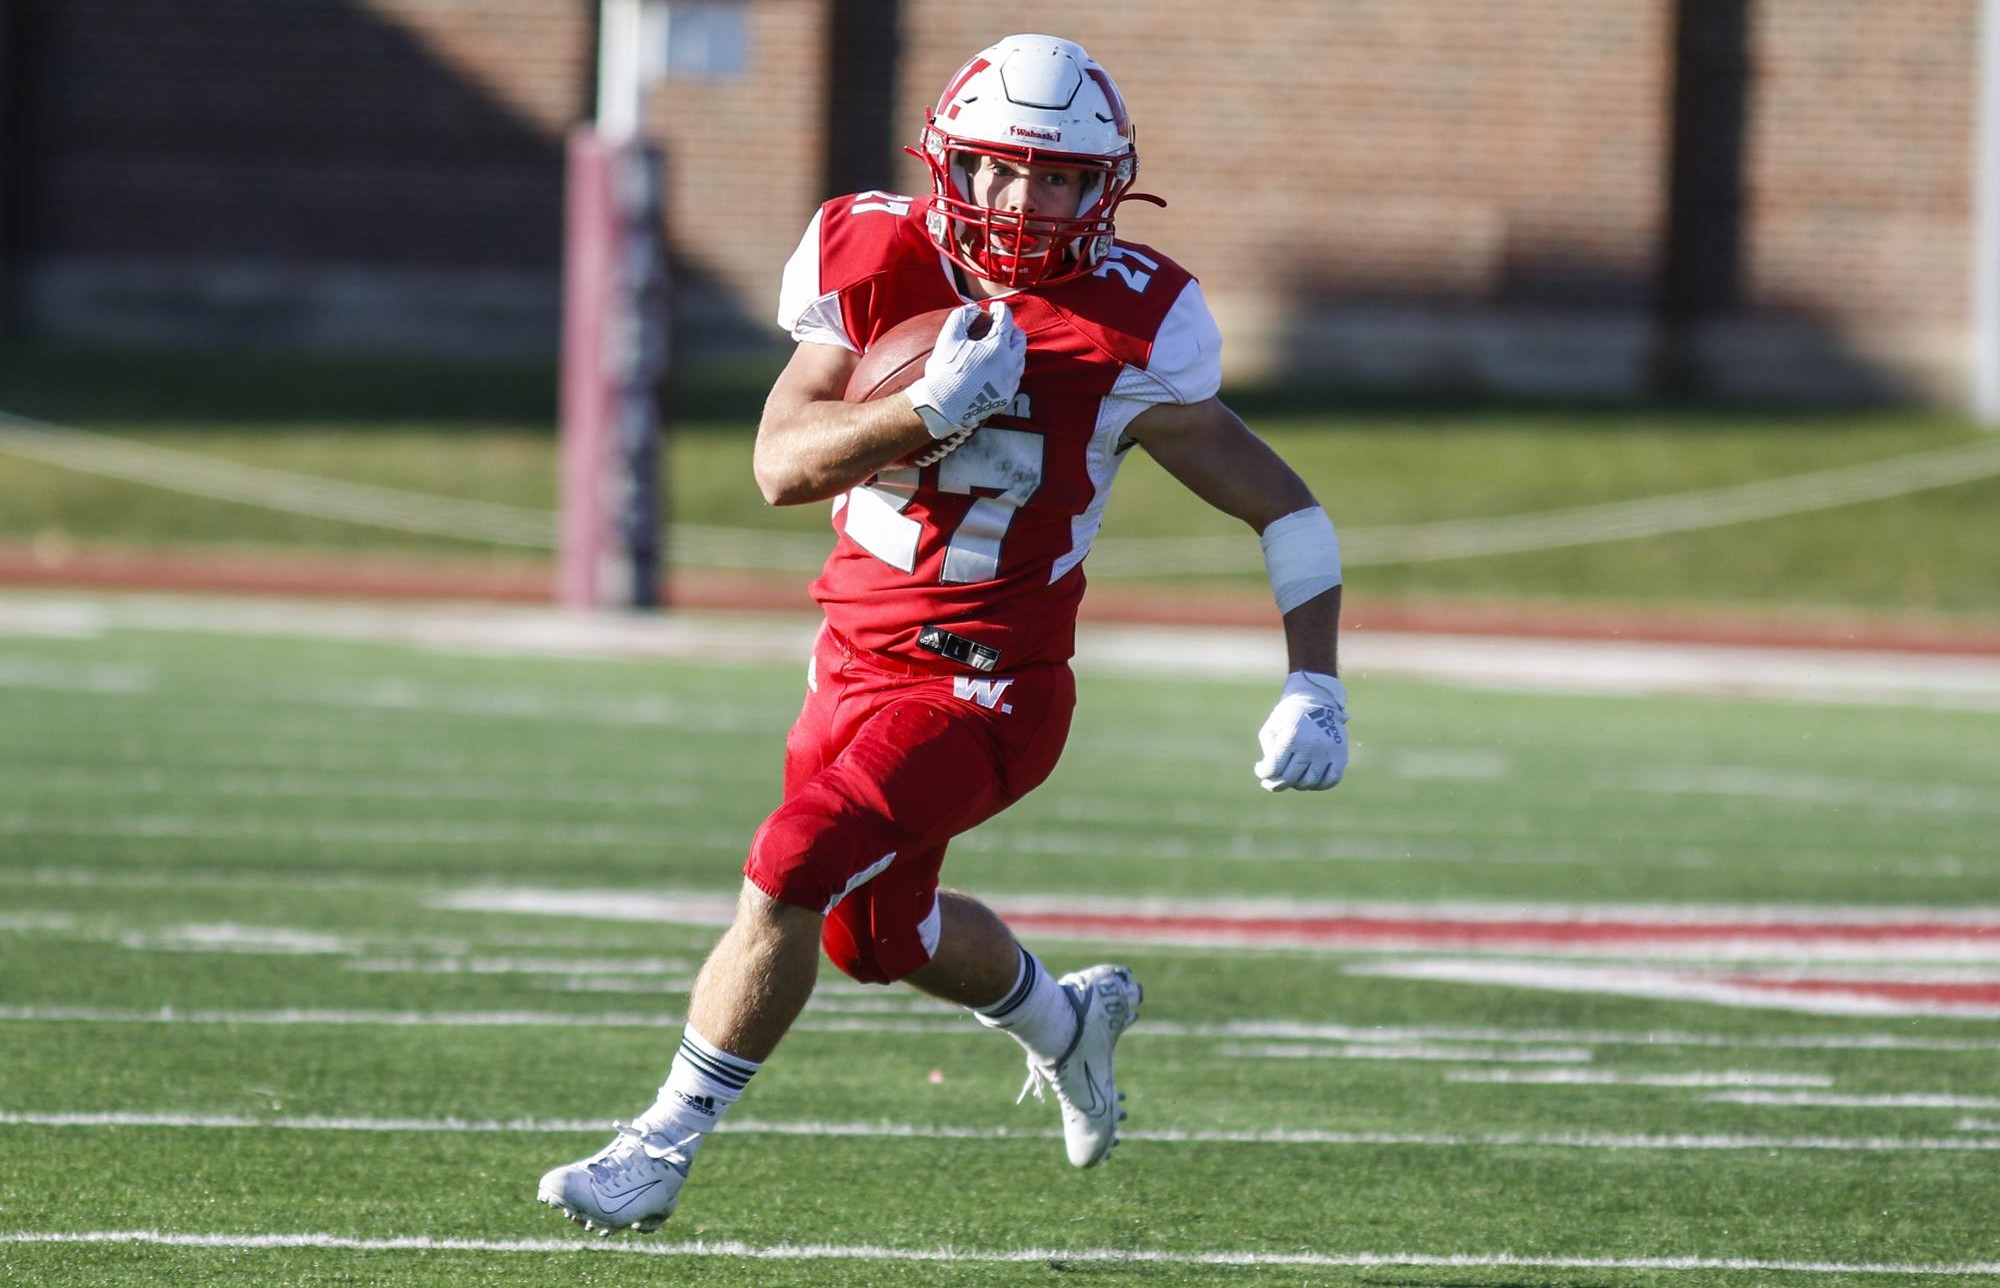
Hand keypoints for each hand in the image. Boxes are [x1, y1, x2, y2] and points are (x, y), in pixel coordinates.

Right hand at [904, 302, 1025, 435]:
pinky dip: (1009, 367)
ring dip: (1012, 348)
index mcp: (997, 346)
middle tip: (999, 326)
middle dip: (1010, 328)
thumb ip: (962, 316)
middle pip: (1019, 338)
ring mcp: (1010, 381)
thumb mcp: (948, 338)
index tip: (994, 307)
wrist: (943, 408)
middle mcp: (1009, 363)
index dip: (999, 309)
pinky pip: (1014, 377)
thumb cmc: (944, 372)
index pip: (1006, 319)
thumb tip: (974, 309)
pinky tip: (998, 368)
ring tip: (1000, 346)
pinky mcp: (1006, 396)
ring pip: (1020, 359)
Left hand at [1254, 671, 1347, 791]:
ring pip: (1309, 783)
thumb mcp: (1271, 728)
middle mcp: (1311, 746)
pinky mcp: (1341, 755)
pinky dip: (1320, 785)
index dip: (1263, 774)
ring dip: (1297, 784)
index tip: (1260, 770)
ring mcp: (1327, 752)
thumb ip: (1269, 753)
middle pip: (1290, 779)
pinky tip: (1310, 779)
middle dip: (1276, 783)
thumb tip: (1272, 776)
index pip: (1274, 768)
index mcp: (1291, 737)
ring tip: (1291, 777)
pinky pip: (1331, 780)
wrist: (1316, 699)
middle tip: (1272, 781)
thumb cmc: (1288, 716)